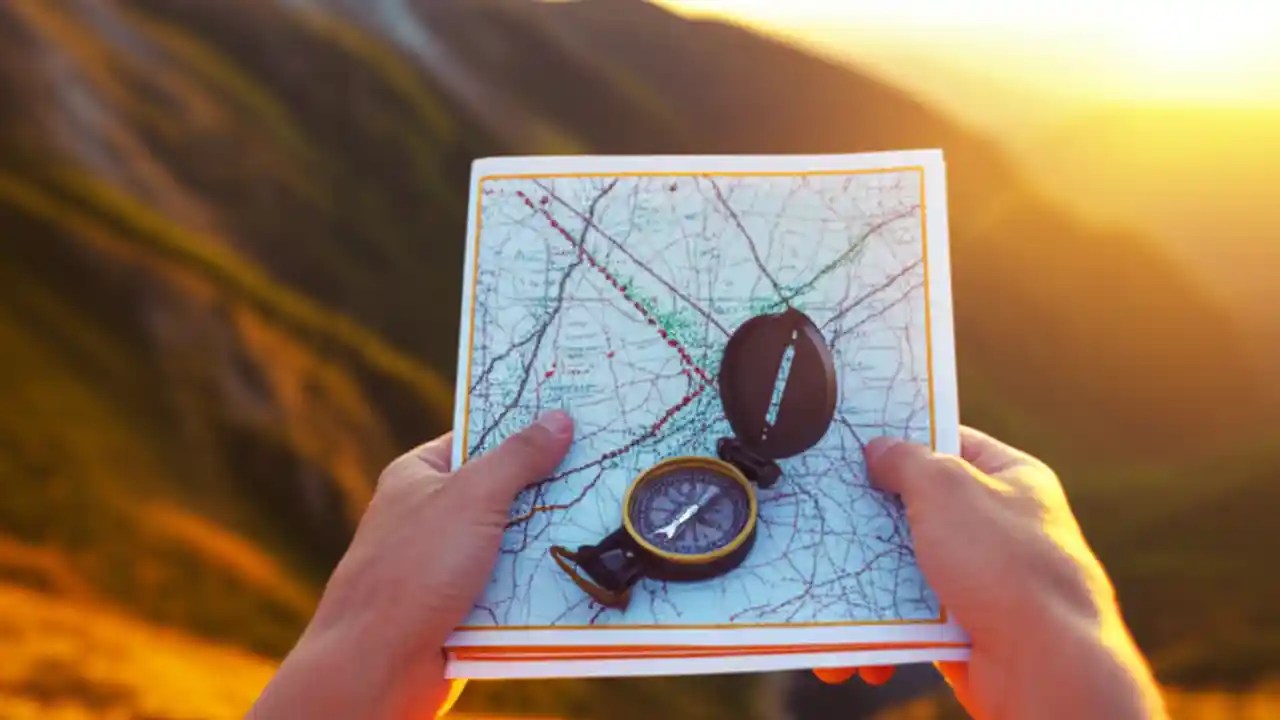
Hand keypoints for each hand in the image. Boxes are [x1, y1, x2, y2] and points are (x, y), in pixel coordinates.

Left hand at [249, 411, 573, 719]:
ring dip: (547, 541)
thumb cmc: (413, 570)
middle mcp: (430, 515)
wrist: (376, 665)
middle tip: (603, 472)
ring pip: (512, 541)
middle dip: (547, 489)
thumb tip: (558, 420)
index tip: (575, 420)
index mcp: (419, 476)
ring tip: (604, 523)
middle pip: (502, 490)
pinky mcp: (460, 605)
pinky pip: (511, 584)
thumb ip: (518, 457)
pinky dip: (537, 582)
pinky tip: (577, 575)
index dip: (523, 429)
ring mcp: (445, 563)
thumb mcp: (472, 497)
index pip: (478, 438)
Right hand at [815, 427, 1166, 719]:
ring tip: (832, 597)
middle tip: (829, 516)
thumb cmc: (1003, 563)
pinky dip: (882, 631)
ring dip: (868, 585)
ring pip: (909, 568)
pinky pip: (911, 618)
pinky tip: (862, 647)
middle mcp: (1002, 526)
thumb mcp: (946, 487)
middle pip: (921, 508)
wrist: (1045, 666)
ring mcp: (985, 580)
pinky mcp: (965, 627)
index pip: (952, 443)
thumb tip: (879, 450)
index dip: (906, 440)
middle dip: (874, 519)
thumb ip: (907, 460)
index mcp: (1013, 479)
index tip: (857, 445)